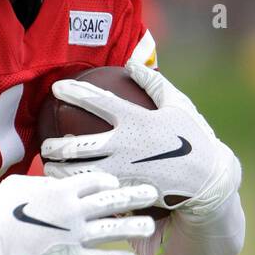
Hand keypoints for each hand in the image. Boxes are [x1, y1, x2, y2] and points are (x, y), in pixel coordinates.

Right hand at [0, 170, 157, 254]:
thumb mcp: (18, 185)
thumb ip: (42, 182)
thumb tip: (52, 176)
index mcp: (60, 189)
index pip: (96, 179)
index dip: (110, 179)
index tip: (118, 182)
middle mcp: (73, 211)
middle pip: (113, 199)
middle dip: (136, 194)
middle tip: (154, 191)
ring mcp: (74, 236)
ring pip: (114, 229)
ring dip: (135, 227)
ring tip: (149, 225)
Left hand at [41, 59, 241, 219]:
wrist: (209, 180)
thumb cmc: (194, 138)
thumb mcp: (178, 105)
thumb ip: (153, 82)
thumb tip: (131, 63)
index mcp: (136, 119)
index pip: (97, 100)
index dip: (74, 91)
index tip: (57, 88)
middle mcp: (125, 145)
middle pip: (79, 144)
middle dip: (56, 145)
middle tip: (45, 144)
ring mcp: (124, 171)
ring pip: (81, 172)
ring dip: (60, 170)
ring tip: (49, 167)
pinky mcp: (127, 191)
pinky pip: (96, 189)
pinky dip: (80, 187)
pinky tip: (69, 187)